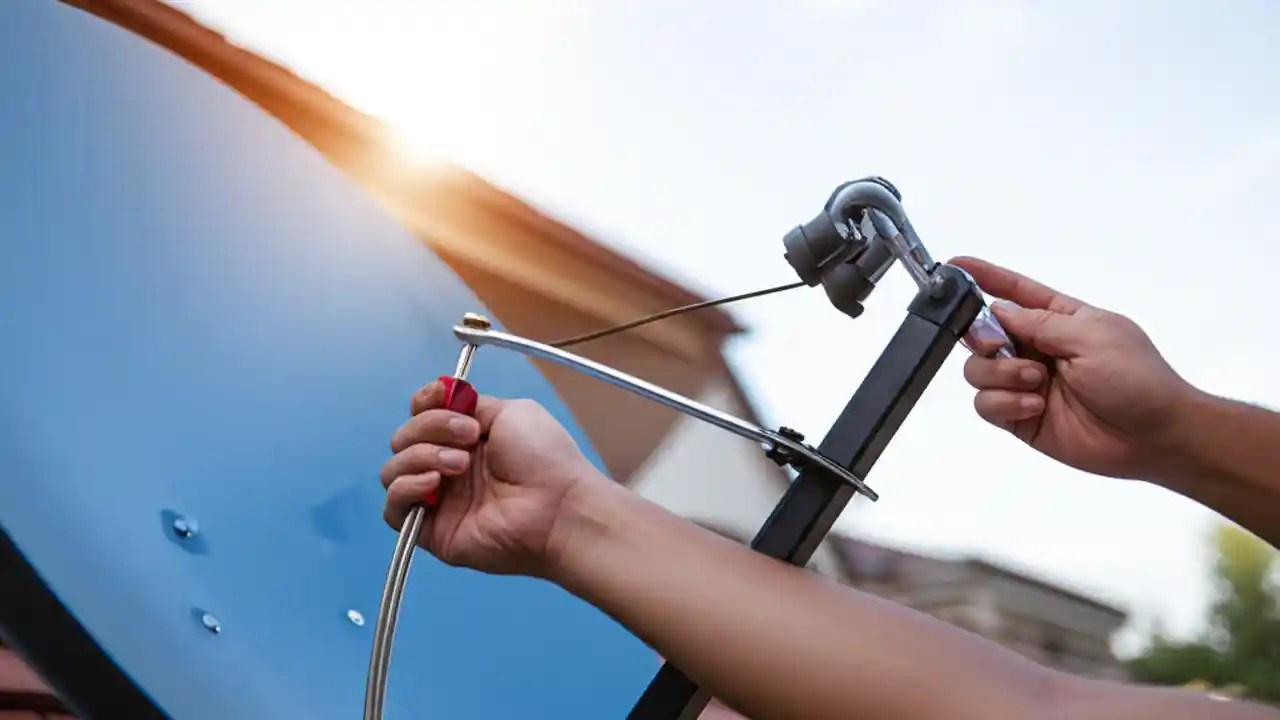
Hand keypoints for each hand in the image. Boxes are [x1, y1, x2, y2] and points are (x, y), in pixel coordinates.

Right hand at [380, 380, 604, 576]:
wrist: (556, 507)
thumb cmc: (543, 457)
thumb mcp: (513, 411)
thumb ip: (474, 403)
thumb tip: (447, 398)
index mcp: (466, 438)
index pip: (421, 415)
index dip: (423, 402)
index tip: (440, 396)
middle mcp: (447, 466)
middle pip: (404, 438)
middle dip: (429, 427)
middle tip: (469, 436)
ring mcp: (437, 499)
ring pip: (393, 470)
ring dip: (420, 455)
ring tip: (460, 464)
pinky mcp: (430, 531)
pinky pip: (393, 509)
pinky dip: (405, 488)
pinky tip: (433, 483)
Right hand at [950, 256, 1197, 481]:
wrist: (1155, 436)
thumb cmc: (1137, 379)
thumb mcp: (1092, 336)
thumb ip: (1039, 322)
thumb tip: (998, 310)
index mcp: (1060, 320)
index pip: (1015, 292)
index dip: (985, 277)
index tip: (956, 265)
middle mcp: (1038, 349)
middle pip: (984, 333)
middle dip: (983, 336)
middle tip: (1001, 346)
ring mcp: (1027, 384)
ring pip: (978, 370)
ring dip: (1000, 374)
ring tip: (1035, 383)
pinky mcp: (1021, 417)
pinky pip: (986, 404)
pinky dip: (1004, 403)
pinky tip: (1034, 406)